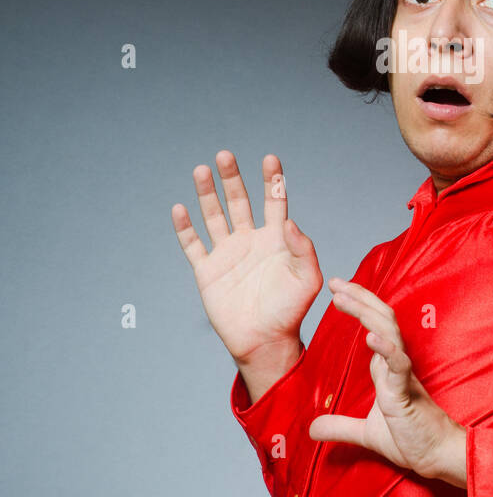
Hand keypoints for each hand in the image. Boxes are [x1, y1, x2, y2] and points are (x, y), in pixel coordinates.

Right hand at [171, 151, 322, 364]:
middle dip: (232, 178)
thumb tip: (288, 220)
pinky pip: (193, 245)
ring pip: (214, 216)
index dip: (272, 180)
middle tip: (225, 155)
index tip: (270, 159)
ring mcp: (227, 254)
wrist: (265, 341)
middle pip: (239, 201)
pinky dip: (185, 228)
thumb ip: (303, 248)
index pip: (273, 201)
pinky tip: (180, 209)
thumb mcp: (308, 279)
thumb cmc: (291, 311)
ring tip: (201, 170)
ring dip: (207, 193)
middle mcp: (250, 241)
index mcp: (275, 239)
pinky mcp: (208, 271)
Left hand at [308, 278, 466, 487]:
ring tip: (344, 298)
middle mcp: (394, 364)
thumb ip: (340, 426)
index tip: (336, 289)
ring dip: (366, 313)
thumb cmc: (411, 439)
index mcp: (386, 368)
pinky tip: (370, 337)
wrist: (436, 457)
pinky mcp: (407, 392)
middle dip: (358, 297)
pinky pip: (399, 364)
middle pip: (380, 318)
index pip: (373, 326)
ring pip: (388, 332)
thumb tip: (311, 429)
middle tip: (335, 281)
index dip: (357, 305)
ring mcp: (402, 375)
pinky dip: (386, 349)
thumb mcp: (365, 433)